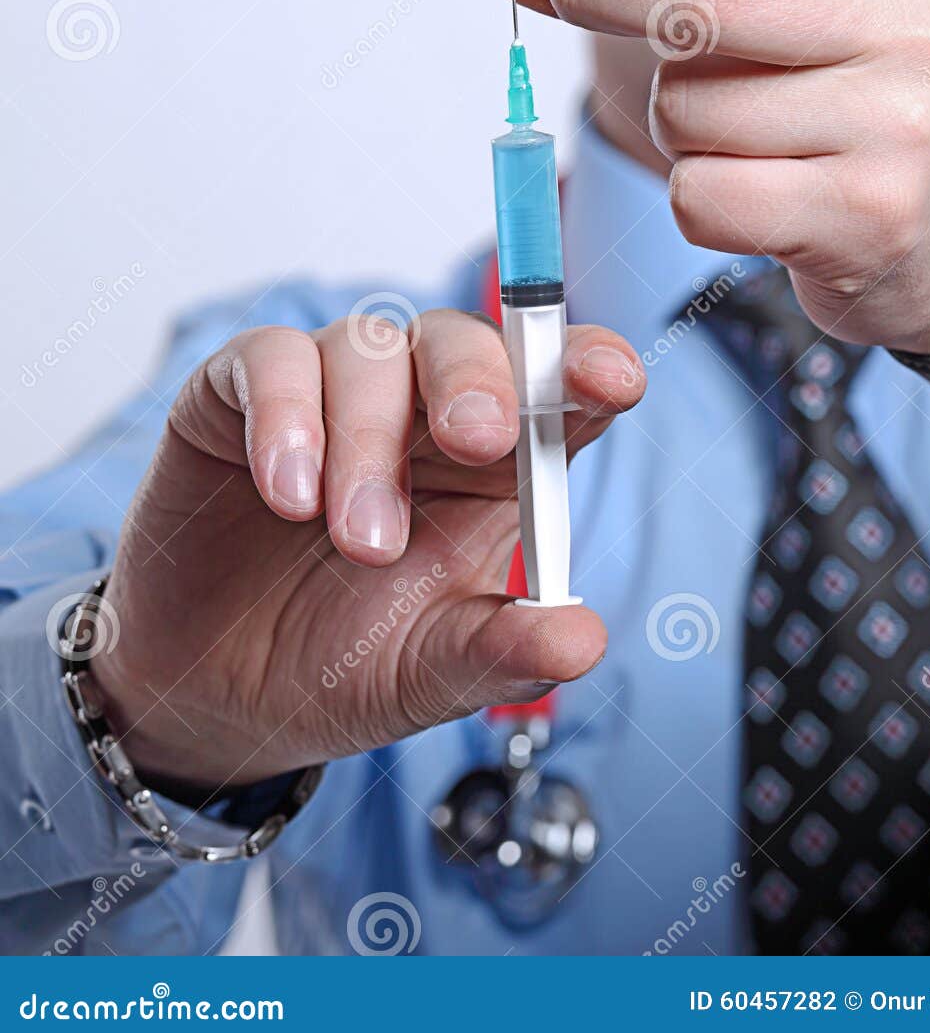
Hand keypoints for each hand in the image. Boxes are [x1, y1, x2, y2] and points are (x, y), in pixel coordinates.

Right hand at [93, 311, 643, 790]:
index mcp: (496, 461)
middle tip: (477, 440)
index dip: (589, 363)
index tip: (613, 381)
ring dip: (370, 438)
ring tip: (358, 539)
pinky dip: (286, 415)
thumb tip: (581, 640)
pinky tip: (288, 493)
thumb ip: (501, 652)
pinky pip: (273, 359)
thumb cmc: (342, 661)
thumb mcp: (430, 671)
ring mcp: (334, 390)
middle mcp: (421, 406)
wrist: (213, 691)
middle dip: (479, 381)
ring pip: (371, 346)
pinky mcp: (242, 393)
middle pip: (468, 340)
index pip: (557, 384)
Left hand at [503, 0, 929, 355]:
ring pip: (691, 109)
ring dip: (677, 121)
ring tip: (754, 131)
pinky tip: (760, 194)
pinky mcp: (866, 215)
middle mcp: (910, 27)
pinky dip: (695, 195)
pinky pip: (702, 194)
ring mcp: (897, 125)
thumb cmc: (834, 87)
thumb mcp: (776, 5)